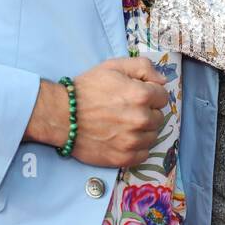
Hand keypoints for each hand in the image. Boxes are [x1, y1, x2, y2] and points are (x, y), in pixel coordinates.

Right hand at [26, 57, 169, 167]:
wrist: (61, 115)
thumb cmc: (87, 88)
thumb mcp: (114, 66)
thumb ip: (143, 67)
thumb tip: (164, 81)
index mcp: (141, 95)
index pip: (163, 96)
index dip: (151, 94)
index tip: (137, 95)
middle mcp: (140, 119)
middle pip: (159, 117)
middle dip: (148, 112)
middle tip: (128, 110)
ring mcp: (132, 141)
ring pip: (152, 136)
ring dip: (143, 130)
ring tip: (124, 125)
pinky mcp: (124, 158)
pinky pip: (143, 154)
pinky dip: (136, 147)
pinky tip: (123, 139)